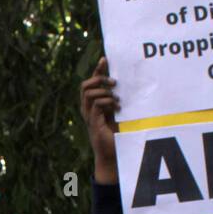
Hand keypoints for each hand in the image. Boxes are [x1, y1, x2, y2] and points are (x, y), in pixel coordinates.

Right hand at [80, 56, 120, 183]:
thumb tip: (127, 84)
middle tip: (114, 82)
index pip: (91, 82)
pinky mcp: (93, 123)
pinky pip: (96, 104)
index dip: (97, 69)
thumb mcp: (118, 112)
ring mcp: (89, 116)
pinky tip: (117, 108)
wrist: (113, 154)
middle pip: (85, 85)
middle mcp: (87, 109)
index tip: (105, 59)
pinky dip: (107, 102)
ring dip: (104, 92)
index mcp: (93, 104)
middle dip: (99, 79)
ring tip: (117, 99)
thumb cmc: (117, 134)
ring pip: (88, 93)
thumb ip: (118, 99)